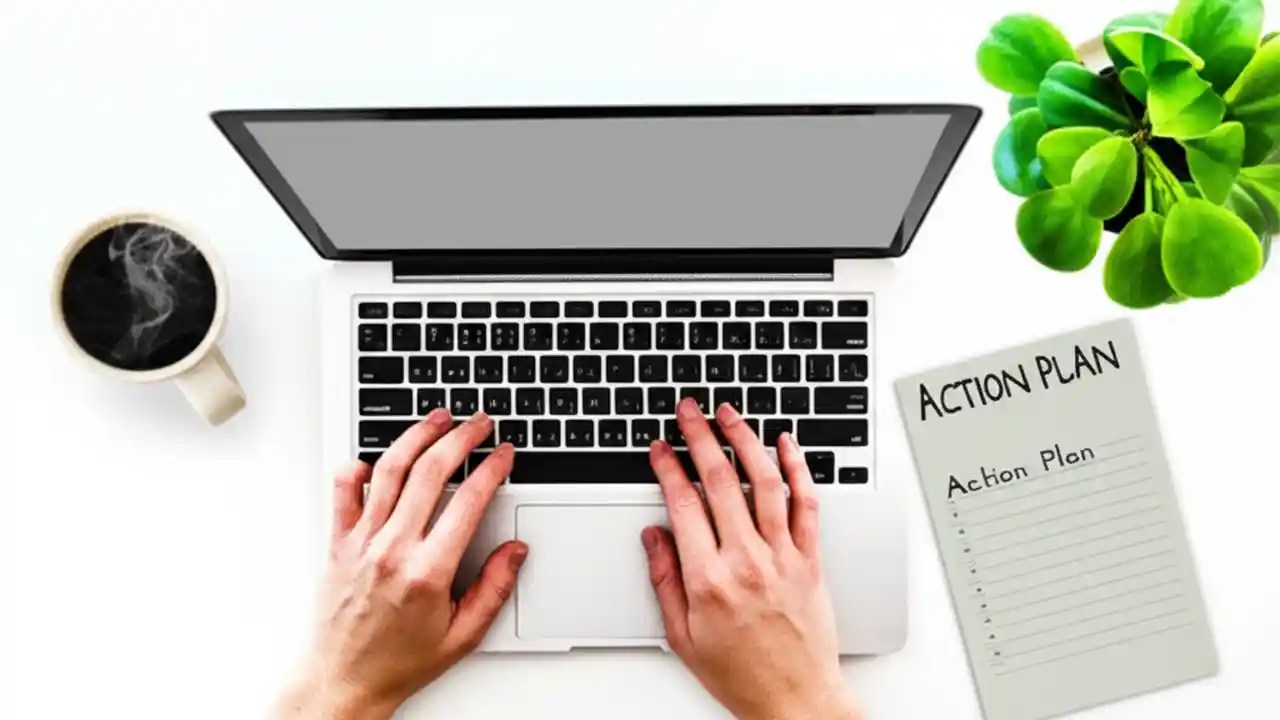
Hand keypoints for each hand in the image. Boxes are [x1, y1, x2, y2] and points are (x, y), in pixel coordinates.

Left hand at [275, 410, 524, 719]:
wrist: (343, 679)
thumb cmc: (399, 661)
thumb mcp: (463, 635)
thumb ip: (494, 589)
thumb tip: (515, 551)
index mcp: (427, 571)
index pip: (468, 500)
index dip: (492, 469)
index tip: (503, 454)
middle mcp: (392, 549)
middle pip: (429, 471)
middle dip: (461, 437)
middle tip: (478, 423)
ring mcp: (362, 541)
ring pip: (390, 469)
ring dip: (417, 435)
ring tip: (438, 418)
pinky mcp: (338, 542)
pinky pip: (344, 490)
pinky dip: (358, 465)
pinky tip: (377, 454)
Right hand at [643, 399, 860, 719]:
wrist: (795, 699)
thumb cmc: (740, 674)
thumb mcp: (682, 636)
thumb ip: (663, 580)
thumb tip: (654, 536)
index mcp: (709, 580)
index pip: (683, 504)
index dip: (668, 467)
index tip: (661, 447)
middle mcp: (747, 561)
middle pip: (720, 481)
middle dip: (701, 437)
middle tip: (689, 411)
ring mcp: (783, 557)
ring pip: (764, 482)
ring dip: (745, 441)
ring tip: (730, 415)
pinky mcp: (811, 560)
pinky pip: (807, 504)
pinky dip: (798, 469)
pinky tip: (787, 445)